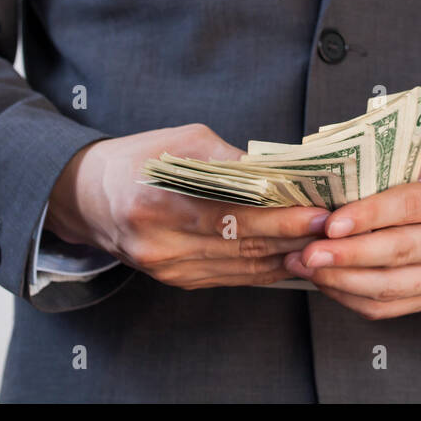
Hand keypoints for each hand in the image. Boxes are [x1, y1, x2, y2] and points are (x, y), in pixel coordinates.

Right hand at [47, 124, 329, 289]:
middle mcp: (159, 242)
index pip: (229, 213)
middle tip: (330, 228)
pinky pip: (229, 277)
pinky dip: (263, 268)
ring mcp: (167, 267)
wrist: (89, 197)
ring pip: (239, 266)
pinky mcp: (176, 280)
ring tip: (320, 245)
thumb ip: (228, 159)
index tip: (315, 210)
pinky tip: (289, 258)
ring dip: (283, 257)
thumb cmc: (138, 159)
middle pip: (239, 244)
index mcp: (155, 201)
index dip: (277, 216)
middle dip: (290, 237)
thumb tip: (279, 173)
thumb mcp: (179, 141)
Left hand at [283, 153, 420, 319]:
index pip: (410, 206)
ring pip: (392, 285)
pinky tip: (325, 282)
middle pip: (400, 251)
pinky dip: (352, 297)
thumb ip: (379, 176)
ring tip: (306, 268)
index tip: (329, 225)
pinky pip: (390, 306)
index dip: (368, 216)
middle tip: (307, 254)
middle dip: (348, 255)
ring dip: (343, 280)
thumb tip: (324, 197)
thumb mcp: (414, 162)